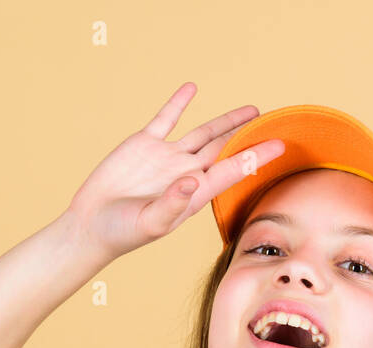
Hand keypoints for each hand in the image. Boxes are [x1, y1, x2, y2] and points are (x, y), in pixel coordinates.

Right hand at [66, 82, 285, 260]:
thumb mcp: (149, 223)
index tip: (281, 146)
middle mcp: (186, 173)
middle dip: (250, 136)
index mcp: (194, 193)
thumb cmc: (122, 233)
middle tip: (274, 123)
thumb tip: (192, 181)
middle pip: (226, 149)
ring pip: (204, 133)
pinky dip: (178, 103)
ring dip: (226, 121)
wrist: (92, 225)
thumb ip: (171, 204)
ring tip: (251, 109)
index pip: (233, 170)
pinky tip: (191, 89)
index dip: (257, 156)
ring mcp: (167, 157)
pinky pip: (166, 119)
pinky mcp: (144, 145)